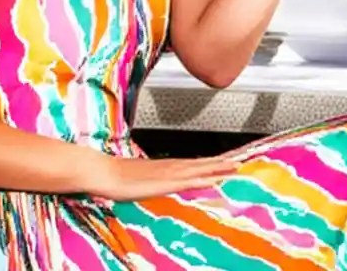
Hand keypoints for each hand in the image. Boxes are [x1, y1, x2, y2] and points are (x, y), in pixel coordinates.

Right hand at [83, 152, 239, 200]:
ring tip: (234, 168)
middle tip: (241, 163)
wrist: (105, 172)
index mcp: (169, 166)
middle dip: (222, 164)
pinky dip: (201, 180)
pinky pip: (186, 182)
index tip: (230, 162)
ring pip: (199, 170)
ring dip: (217, 169)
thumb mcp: (144, 177)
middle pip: (202, 164)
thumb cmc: (121, 176)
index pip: (197, 163)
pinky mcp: (163, 183)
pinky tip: (212, 180)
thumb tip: (163, 180)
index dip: (214, 163)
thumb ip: (157, 178)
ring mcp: (168, 174)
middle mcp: (172, 167)